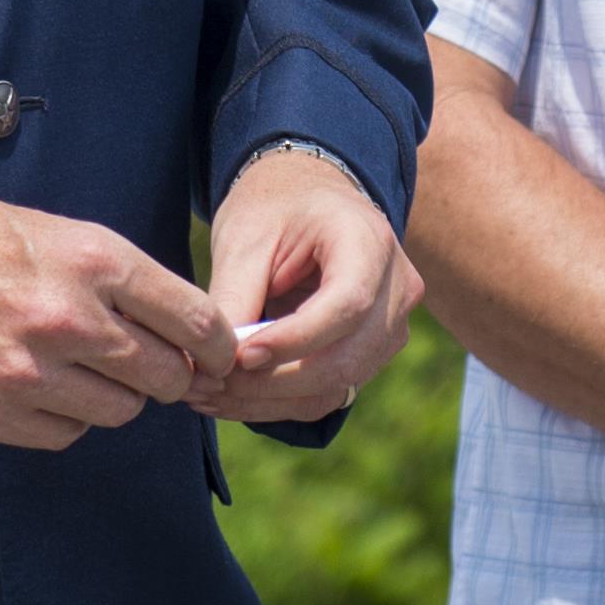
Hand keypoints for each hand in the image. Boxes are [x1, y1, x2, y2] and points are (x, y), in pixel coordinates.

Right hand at [0, 181, 236, 449]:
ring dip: (116, 396)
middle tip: (150, 363)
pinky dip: (67, 417)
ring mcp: (27, 372)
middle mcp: (68, 319)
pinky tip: (45, 386)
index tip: (215, 355)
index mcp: (96, 262)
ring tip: (87, 368)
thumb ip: (127, 284)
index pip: (196, 321)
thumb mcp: (66, 235)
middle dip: (168, 374)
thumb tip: (191, 333)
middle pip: (165, 376)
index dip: (215, 346)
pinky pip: (66, 434)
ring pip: (120, 411)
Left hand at [195, 148, 418, 423]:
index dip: (294, 339)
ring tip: (209, 395)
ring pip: (336, 385)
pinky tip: (232, 396)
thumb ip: (233, 297)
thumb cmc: (275, 210)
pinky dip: (279, 402)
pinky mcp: (372, 354)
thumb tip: (213, 366)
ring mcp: (391, 326)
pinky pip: (329, 393)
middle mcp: (396, 288)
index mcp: (369, 241)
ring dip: (269, 400)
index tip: (238, 356)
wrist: (308, 202)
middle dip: (273, 381)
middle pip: (346, 357)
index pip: (347, 304)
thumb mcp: (246, 237)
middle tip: (209, 385)